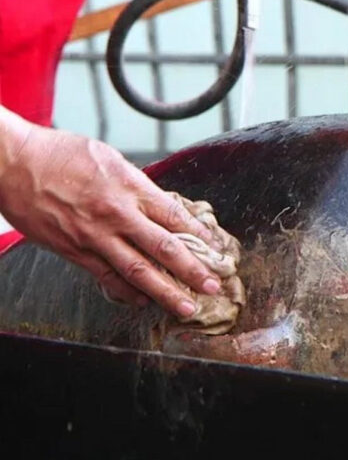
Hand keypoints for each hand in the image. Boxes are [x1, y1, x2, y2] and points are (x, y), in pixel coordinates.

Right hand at [0, 106, 220, 316]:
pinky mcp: (73, 250)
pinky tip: (143, 301)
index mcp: (129, 186)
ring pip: (137, 269)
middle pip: (163, 247)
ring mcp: (94, 235)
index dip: (199, 235)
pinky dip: (127, 292)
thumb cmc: (59, 154)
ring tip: (186, 306)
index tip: (216, 248)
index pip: (174, 215)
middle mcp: (116, 213)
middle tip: (213, 287)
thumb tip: (159, 204)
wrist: (11, 162)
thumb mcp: (108, 158)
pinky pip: (106, 276)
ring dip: (165, 291)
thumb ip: (136, 184)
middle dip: (192, 270)